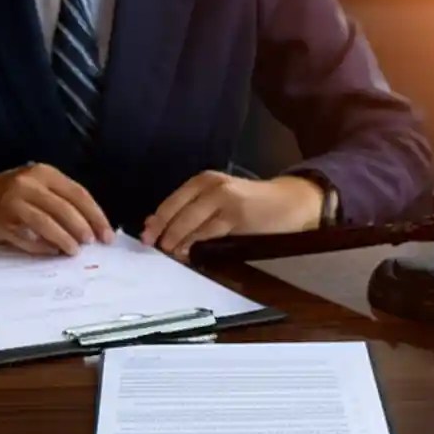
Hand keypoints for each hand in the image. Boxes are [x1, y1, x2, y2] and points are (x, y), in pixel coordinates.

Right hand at [0, 163, 113, 255]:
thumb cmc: (18, 194)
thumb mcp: (42, 186)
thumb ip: (65, 201)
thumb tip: (94, 229)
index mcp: (45, 173)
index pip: (78, 194)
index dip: (96, 216)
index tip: (107, 235)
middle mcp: (28, 184)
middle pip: (64, 208)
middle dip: (82, 228)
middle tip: (91, 243)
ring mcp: (13, 202)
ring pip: (46, 223)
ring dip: (64, 239)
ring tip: (74, 251)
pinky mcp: (2, 222)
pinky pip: (27, 237)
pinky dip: (42, 247)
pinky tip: (52, 252)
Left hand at [141, 172, 324, 259]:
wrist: (288, 202)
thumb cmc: (252, 204)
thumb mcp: (220, 200)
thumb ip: (195, 211)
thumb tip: (162, 227)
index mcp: (204, 180)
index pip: (172, 201)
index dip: (157, 219)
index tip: (145, 236)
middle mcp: (211, 185)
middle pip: (176, 210)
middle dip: (162, 230)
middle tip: (152, 246)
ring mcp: (224, 198)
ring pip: (189, 221)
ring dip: (175, 239)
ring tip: (168, 252)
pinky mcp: (236, 214)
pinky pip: (207, 231)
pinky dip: (194, 243)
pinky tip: (187, 252)